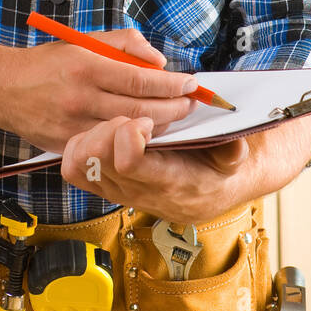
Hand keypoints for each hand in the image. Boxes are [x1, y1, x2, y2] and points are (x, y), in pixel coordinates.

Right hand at [0, 27, 199, 153]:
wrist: (3, 88)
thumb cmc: (48, 62)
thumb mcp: (85, 40)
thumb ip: (125, 44)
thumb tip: (158, 61)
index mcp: (86, 67)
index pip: (141, 81)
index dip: (172, 84)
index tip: (190, 83)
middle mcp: (81, 99)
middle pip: (141, 110)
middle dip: (174, 108)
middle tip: (191, 103)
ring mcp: (75, 126)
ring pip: (129, 131)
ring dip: (159, 125)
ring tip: (174, 116)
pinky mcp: (69, 145)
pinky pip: (110, 145)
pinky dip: (132, 139)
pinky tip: (145, 131)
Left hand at [59, 115, 253, 222]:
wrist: (211, 193)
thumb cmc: (219, 170)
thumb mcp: (236, 159)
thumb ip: (233, 151)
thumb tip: (234, 144)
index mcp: (169, 184)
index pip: (129, 162)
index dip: (129, 133)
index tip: (146, 119)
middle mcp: (138, 192)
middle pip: (96, 159)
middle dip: (107, 128)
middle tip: (128, 117)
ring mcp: (117, 192)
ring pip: (78, 164)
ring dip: (90, 137)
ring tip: (114, 125)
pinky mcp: (106, 188)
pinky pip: (74, 169)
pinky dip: (80, 146)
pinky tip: (104, 133)